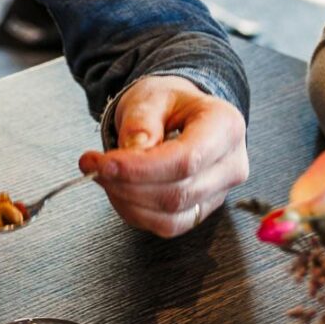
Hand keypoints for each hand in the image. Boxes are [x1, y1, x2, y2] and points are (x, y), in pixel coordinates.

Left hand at [78, 76, 249, 237]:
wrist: (181, 115)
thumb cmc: (170, 103)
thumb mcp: (151, 96)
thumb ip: (141, 122)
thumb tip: (131, 155)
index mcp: (226, 126)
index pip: (186, 160)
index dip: (141, 169)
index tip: (105, 163)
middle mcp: (231, 164)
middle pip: (178, 192)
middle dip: (127, 185)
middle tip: (93, 166)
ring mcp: (220, 193)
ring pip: (171, 216)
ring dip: (127, 202)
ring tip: (103, 175)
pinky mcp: (201, 210)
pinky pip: (168, 226)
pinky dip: (135, 213)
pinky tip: (118, 191)